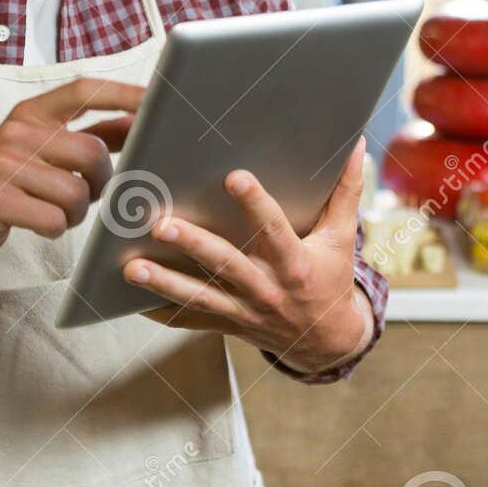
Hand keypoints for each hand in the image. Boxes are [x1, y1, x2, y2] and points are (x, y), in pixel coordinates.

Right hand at [0, 77, 143, 278]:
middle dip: (101, 180)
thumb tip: (139, 122)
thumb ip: (87, 135)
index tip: (156, 98)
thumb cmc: (4, 183)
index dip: (124, 93)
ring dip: (76, 211)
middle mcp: (16, 132)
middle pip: (93, 151)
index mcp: (29, 113)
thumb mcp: (39, 149)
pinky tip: (38, 223)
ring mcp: (3, 165)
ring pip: (77, 191)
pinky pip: (54, 219)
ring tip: (56, 210)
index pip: (84, 90)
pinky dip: (55, 228)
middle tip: (87, 193)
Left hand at [123, 138, 372, 373]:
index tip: (234, 177)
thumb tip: (357, 145)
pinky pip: (191, 321)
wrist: (328, 341)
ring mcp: (245, 310)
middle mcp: (267, 288)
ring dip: (164, 282)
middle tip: (162, 224)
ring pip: (200, 296)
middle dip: (193, 244)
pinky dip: (162, 313)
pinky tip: (131, 302)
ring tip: (132, 266)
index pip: (273, 229)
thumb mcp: (342, 238)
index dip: (256, 203)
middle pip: (225, 264)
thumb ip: (346, 192)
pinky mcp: (229, 325)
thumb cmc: (331, 278)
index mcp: (295, 262)